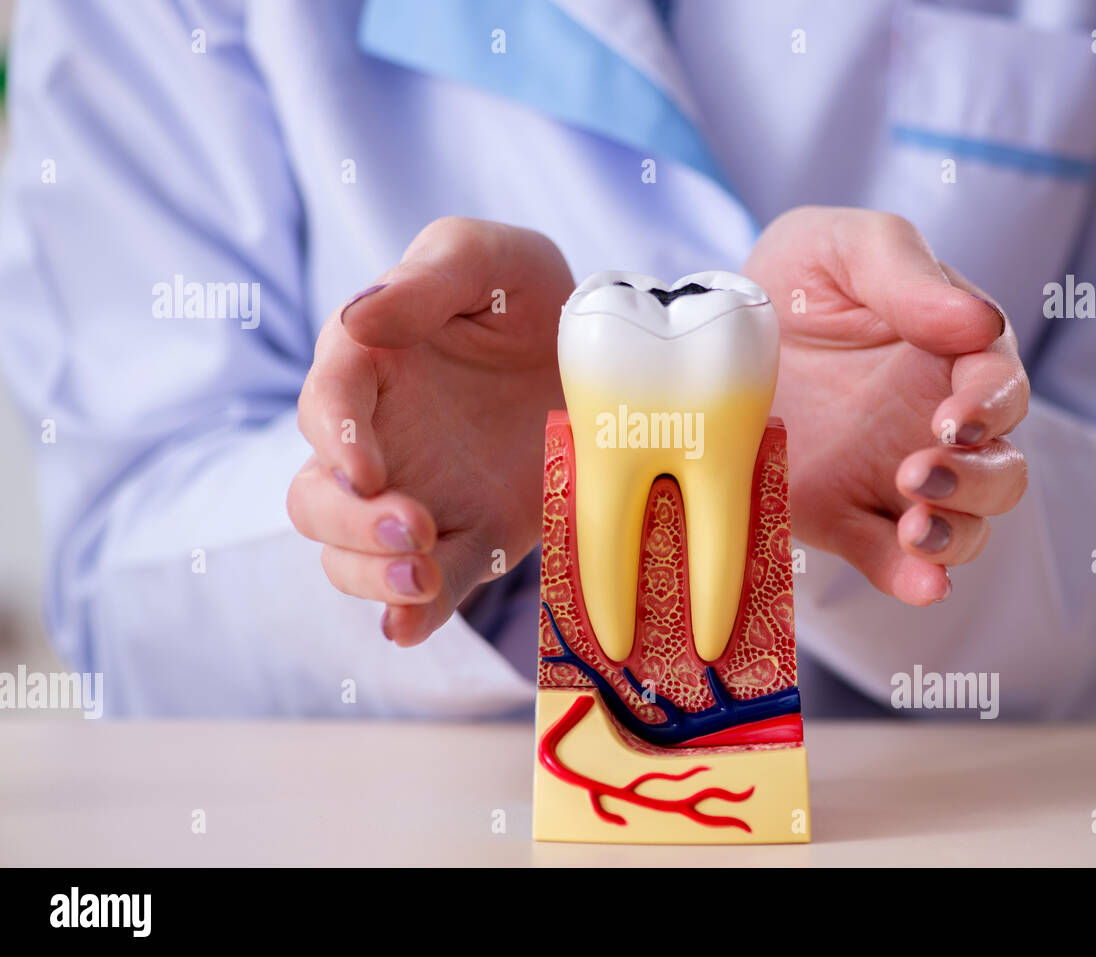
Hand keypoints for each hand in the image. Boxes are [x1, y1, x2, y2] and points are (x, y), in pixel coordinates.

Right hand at [289, 217, 573, 643]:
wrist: (601, 355)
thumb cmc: (529, 294)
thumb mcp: (488, 259)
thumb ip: (425, 278)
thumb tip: (356, 323)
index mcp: (368, 366)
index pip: (326, 403)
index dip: (336, 439)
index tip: (368, 470)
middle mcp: (377, 442)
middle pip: (317, 499)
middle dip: (350, 524)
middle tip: (415, 529)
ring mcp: (419, 497)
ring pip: (352, 556)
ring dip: (373, 575)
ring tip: (424, 576)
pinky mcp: (470, 540)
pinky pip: (431, 590)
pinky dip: (413, 617)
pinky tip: (411, 628)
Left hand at [743, 206, 1028, 605]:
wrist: (707, 334)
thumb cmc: (791, 279)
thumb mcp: (839, 247)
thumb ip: (904, 272)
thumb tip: (976, 323)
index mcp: (950, 355)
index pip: (997, 386)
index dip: (989, 406)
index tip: (955, 418)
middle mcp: (931, 426)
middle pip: (999, 469)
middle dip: (977, 479)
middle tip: (920, 470)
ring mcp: (888, 478)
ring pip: (962, 525)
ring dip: (954, 534)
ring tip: (918, 527)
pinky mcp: (841, 519)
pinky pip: (888, 560)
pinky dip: (911, 579)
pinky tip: (921, 585)